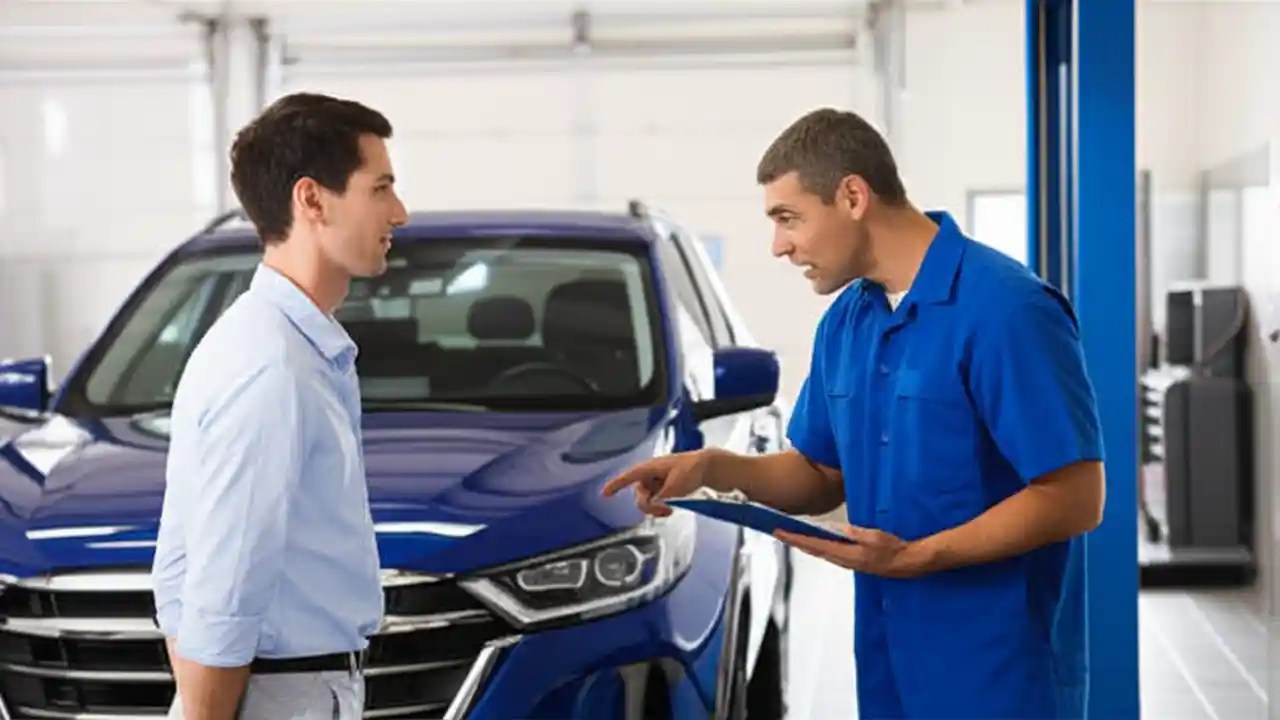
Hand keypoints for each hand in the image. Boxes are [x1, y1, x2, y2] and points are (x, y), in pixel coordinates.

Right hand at [601, 451, 713, 516]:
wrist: (707, 467)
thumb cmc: (692, 469)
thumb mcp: (677, 485)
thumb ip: (663, 496)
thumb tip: (656, 504)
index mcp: (650, 468)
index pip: (629, 477)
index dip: (615, 485)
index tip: (604, 494)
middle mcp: (650, 475)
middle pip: (639, 495)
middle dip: (649, 506)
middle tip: (664, 511)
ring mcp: (656, 482)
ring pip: (647, 500)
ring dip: (655, 508)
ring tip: (670, 510)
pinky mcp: (663, 488)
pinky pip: (655, 501)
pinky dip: (660, 506)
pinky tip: (670, 508)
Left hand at [773, 523, 932, 578]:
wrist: (910, 563)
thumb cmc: (895, 549)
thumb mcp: (875, 537)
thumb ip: (855, 534)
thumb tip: (837, 530)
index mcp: (848, 554)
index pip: (815, 545)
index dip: (796, 538)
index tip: (781, 532)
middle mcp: (845, 561)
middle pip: (814, 551)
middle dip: (796, 542)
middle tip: (780, 532)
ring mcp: (849, 563)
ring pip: (821, 553)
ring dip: (806, 545)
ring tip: (792, 536)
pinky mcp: (855, 562)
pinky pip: (830, 554)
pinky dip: (818, 548)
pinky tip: (816, 544)